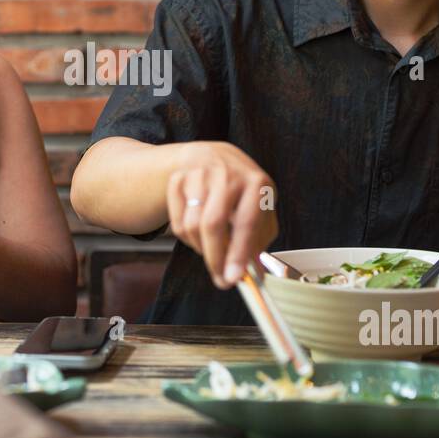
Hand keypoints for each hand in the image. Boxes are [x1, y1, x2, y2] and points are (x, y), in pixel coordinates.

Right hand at [166, 142, 278, 289]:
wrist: (213, 157)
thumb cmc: (243, 191)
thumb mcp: (261, 209)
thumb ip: (259, 241)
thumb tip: (253, 274)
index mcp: (255, 182)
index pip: (245, 222)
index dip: (239, 253)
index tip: (233, 278)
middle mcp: (227, 174)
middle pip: (213, 224)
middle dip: (215, 258)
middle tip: (221, 280)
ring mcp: (199, 174)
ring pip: (191, 226)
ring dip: (202, 249)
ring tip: (213, 250)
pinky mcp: (177, 180)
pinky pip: (177, 223)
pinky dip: (187, 239)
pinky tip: (199, 234)